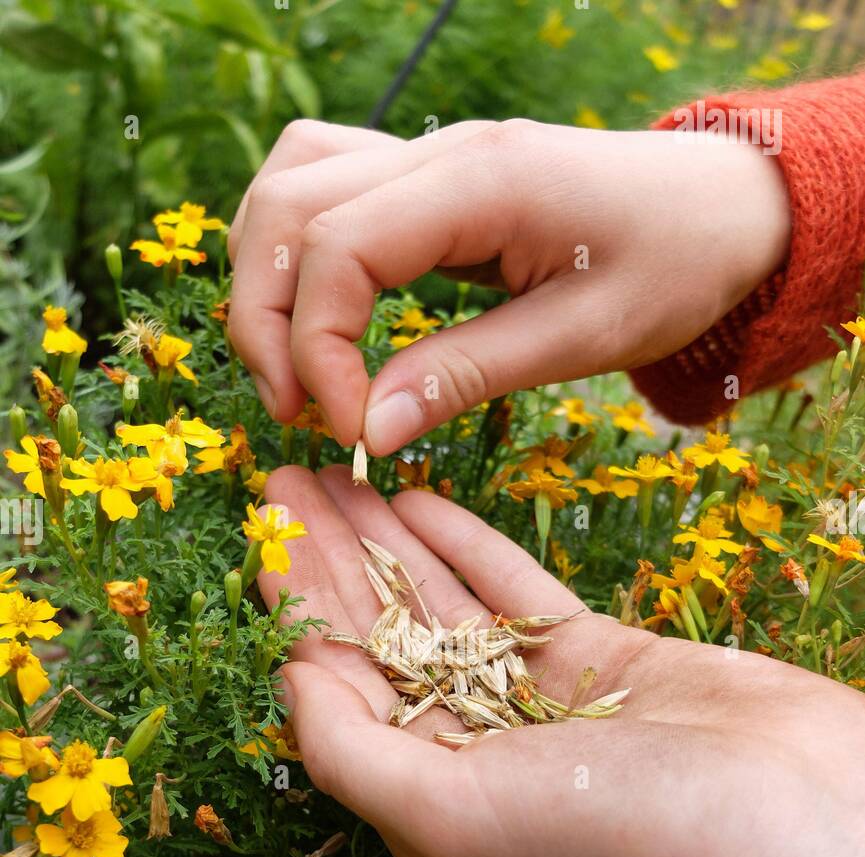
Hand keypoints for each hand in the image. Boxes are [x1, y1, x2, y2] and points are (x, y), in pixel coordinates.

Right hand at [228, 118, 789, 452]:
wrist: (724, 209)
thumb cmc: (675, 268)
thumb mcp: (582, 338)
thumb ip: (467, 376)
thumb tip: (367, 432)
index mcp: (482, 182)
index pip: (338, 249)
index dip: (317, 350)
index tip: (348, 428)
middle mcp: (438, 151)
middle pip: (286, 208)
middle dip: (266, 320)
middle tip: (296, 414)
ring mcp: (427, 155)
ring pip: (288, 187)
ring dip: (268, 282)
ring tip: (296, 374)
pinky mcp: (427, 178)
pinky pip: (324, 188)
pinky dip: (299, 254)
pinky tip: (322, 318)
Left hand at [258, 465, 864, 856]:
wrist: (800, 822)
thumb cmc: (626, 840)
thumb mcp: (459, 819)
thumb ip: (357, 754)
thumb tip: (290, 681)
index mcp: (433, 809)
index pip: (339, 697)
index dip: (294, 618)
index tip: (257, 542)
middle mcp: (478, 758)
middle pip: (381, 644)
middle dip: (328, 565)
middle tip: (279, 481)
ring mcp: (541, 705)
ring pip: (443, 610)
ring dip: (385, 543)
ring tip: (334, 471)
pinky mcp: (599, 659)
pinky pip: (514, 592)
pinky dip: (467, 546)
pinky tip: (420, 498)